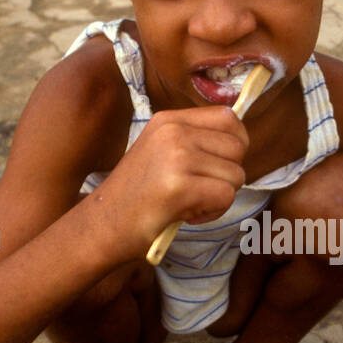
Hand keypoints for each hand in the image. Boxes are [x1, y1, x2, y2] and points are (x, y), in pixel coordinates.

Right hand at [96, 107, 248, 257]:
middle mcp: (173, 132)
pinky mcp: (180, 186)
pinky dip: (213, 212)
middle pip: (238, 147)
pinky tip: (187, 215)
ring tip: (190, 204)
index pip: (228, 118)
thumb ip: (194, 141)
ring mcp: (176, 157)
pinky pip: (226, 196)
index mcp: (169, 120)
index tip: (220, 165)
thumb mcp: (160, 151)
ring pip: (236, 175)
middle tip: (200, 190)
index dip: (237, 143)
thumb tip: (239, 142)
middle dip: (228, 174)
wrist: (102, 224)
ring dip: (220, 197)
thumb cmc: (136, 195)